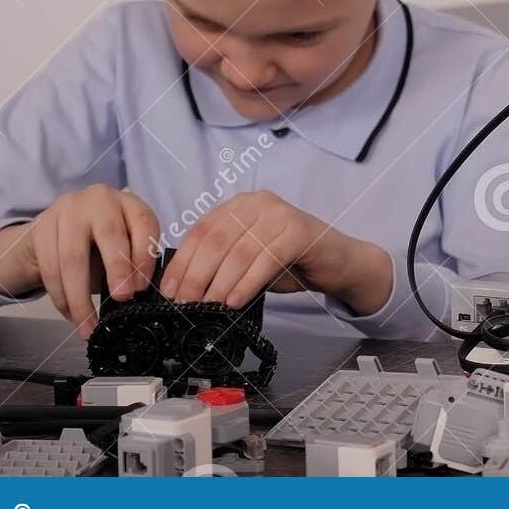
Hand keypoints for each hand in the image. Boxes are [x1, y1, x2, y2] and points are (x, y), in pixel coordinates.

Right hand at [0, 184, 159, 336]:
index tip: (142, 287)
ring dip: (80, 299)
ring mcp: (67, 211)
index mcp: (129, 203)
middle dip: (117, 269)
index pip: (143, 223)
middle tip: (122, 298)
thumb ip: (135, 262)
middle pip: (109, 235)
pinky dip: (61, 298)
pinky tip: (71, 315)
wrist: (56, 229)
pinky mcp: (41, 229)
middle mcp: (99, 200)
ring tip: (89, 326)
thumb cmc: (100, 242)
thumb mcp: (125, 244)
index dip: (145, 255)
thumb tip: (140, 293)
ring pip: (73, 259)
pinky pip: (50, 269)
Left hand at [159, 191, 389, 314]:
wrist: (339, 263)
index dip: (182, 262)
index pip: (201, 231)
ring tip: (209, 306)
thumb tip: (184, 287)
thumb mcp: (249, 258)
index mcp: (240, 205)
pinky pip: (266, 259)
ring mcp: (281, 214)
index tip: (170, 291)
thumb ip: (222, 261)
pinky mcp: (300, 231)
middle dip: (196, 275)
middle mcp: (258, 202)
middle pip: (216, 240)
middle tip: (186, 303)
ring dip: (219, 283)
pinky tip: (235, 301)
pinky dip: (247, 283)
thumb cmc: (292, 262)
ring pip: (239, 251)